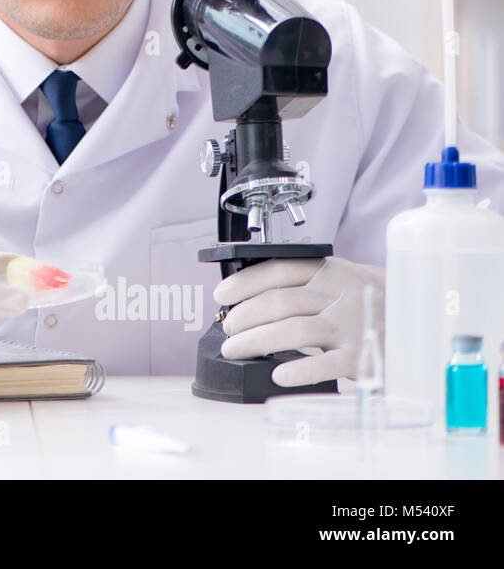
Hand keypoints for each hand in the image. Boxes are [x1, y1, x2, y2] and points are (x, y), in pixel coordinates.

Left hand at [214, 256, 384, 386]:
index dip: (244, 283)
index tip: (221, 296)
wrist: (424, 326)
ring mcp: (353, 327)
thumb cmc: (372, 306)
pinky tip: (278, 375)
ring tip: (234, 349)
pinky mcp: (364, 358)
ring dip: (256, 340)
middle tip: (228, 331)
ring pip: (295, 330)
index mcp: (332, 273)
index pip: (279, 270)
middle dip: (244, 317)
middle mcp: (342, 296)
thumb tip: (249, 300)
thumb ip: (305, 287)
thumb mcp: (341, 285)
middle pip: (280, 302)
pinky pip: (328, 364)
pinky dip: (300, 370)